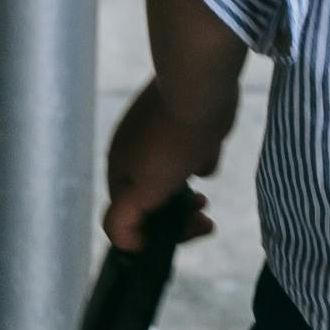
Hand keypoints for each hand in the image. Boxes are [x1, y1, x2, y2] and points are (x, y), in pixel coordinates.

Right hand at [103, 74, 225, 249]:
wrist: (198, 84)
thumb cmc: (171, 141)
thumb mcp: (142, 191)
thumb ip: (123, 221)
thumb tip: (125, 244)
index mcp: (119, 170)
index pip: (129, 218)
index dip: (157, 235)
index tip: (187, 234)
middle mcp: (133, 154)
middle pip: (152, 199)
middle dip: (177, 217)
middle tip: (206, 220)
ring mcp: (158, 136)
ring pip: (172, 178)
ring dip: (188, 195)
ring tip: (205, 202)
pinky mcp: (183, 121)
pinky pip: (191, 151)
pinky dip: (201, 159)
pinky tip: (209, 154)